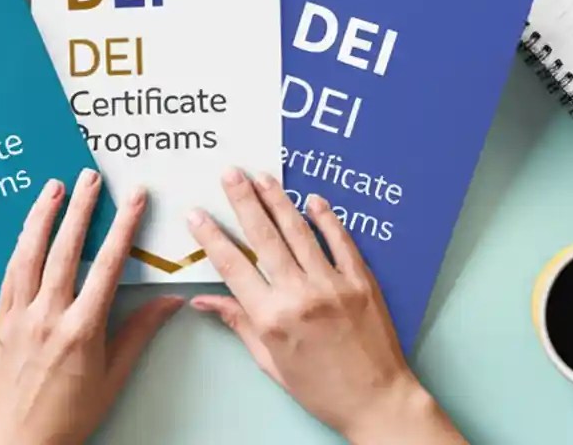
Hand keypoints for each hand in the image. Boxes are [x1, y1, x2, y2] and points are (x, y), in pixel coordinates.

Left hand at [0, 169, 183, 444]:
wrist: (19, 440)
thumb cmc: (70, 414)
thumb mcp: (114, 376)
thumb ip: (140, 332)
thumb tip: (171, 300)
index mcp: (81, 330)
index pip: (107, 266)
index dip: (123, 227)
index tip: (134, 198)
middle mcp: (47, 317)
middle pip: (65, 250)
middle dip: (81, 208)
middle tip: (90, 176)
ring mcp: (18, 316)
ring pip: (29, 255)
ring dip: (42, 217)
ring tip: (53, 187)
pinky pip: (8, 274)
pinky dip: (19, 247)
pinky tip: (27, 230)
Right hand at [188, 169, 465, 444]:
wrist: (376, 401)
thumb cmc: (320, 389)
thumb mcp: (270, 361)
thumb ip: (238, 323)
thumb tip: (204, 301)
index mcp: (271, 318)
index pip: (233, 266)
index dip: (211, 236)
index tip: (196, 214)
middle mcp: (300, 294)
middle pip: (264, 237)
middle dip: (243, 200)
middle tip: (230, 172)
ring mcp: (333, 284)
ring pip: (299, 231)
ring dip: (278, 200)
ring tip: (262, 176)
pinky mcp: (361, 281)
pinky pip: (341, 241)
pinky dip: (327, 218)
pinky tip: (313, 199)